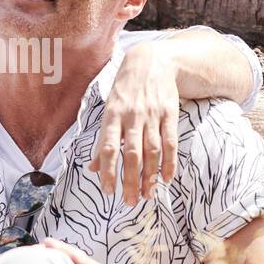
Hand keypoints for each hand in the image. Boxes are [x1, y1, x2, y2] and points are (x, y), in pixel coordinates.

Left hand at [89, 43, 179, 205]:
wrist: (151, 61)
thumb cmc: (125, 90)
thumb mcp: (108, 110)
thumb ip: (102, 140)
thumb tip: (93, 168)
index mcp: (112, 115)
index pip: (109, 147)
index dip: (108, 170)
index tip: (108, 191)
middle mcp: (132, 116)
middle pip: (132, 153)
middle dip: (131, 180)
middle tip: (130, 201)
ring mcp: (153, 115)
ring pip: (152, 151)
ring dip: (151, 176)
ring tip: (148, 195)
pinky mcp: (170, 113)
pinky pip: (171, 142)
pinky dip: (170, 162)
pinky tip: (166, 178)